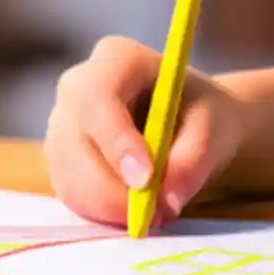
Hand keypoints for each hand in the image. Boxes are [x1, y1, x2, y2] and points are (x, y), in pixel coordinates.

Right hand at [44, 36, 244, 226]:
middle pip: (74, 140)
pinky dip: (101, 213)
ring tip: (154, 214)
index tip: (145, 181)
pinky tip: (133, 211)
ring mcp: (60, 123)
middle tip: (155, 215)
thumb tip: (166, 200)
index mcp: (116, 59)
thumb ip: (193, 160)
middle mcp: (76, 86)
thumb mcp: (213, 130)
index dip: (116, 141)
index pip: (98, 97)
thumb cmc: (201, 115)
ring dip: (108, 207)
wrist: (189, 125)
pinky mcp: (60, 159)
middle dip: (111, 188)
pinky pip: (70, 193)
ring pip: (69, 174)